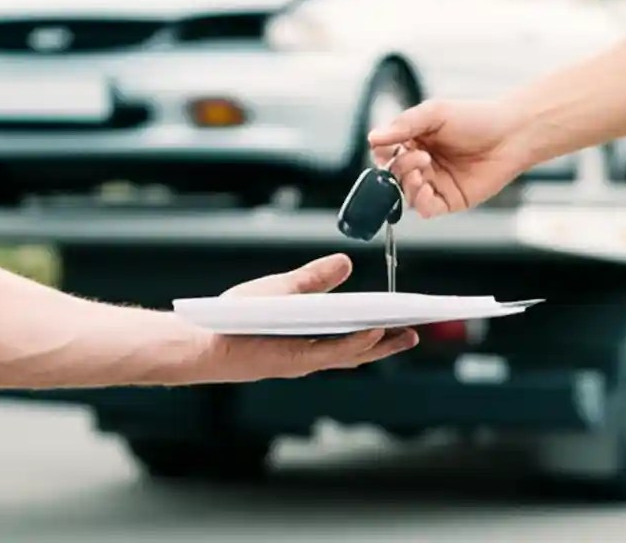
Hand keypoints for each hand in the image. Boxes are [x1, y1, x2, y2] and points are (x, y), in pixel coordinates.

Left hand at [198, 254, 417, 381]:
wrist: (204, 336)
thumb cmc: (240, 316)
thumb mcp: (286, 288)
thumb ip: (316, 278)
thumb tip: (346, 263)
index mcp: (315, 336)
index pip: (358, 333)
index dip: (386, 327)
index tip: (411, 314)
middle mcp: (314, 352)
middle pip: (363, 349)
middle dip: (393, 341)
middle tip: (421, 326)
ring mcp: (306, 359)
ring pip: (352, 354)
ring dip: (381, 346)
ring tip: (408, 331)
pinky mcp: (294, 362)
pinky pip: (330, 352)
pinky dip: (354, 344)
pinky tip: (372, 331)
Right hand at [367, 99, 530, 217]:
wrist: (512, 134)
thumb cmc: (477, 118)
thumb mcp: (435, 113)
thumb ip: (403, 125)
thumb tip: (373, 137)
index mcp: (415, 140)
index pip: (385, 152)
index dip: (383, 152)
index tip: (390, 147)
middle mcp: (422, 163)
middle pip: (393, 175)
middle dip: (398, 168)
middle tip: (418, 157)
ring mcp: (435, 183)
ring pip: (406, 194)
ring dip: (407, 184)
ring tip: (422, 169)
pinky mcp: (450, 200)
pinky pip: (426, 208)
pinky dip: (420, 202)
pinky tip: (426, 188)